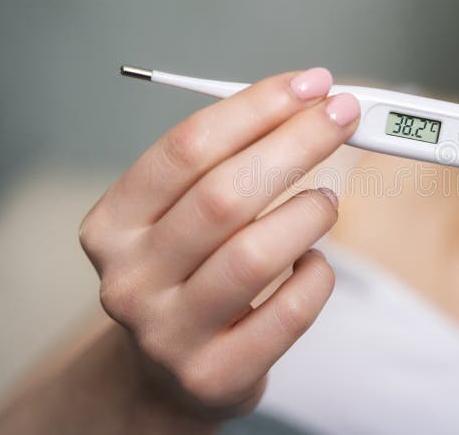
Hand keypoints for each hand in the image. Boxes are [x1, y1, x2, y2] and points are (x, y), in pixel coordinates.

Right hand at [78, 68, 357, 418]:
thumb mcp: (180, 216)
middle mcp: (131, 277)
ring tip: (325, 201)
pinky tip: (313, 262)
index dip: (256, 107)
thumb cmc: (186, 272)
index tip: (310, 85)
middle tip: (344, 114)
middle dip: (298, 142)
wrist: (163, 372)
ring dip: (309, 212)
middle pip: (225, 194)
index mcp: (114, 223)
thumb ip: (228, 162)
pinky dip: (317, 274)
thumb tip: (305, 102)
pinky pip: (290, 311)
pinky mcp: (216, 373)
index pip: (188, 147)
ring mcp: (169, 332)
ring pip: (257, 254)